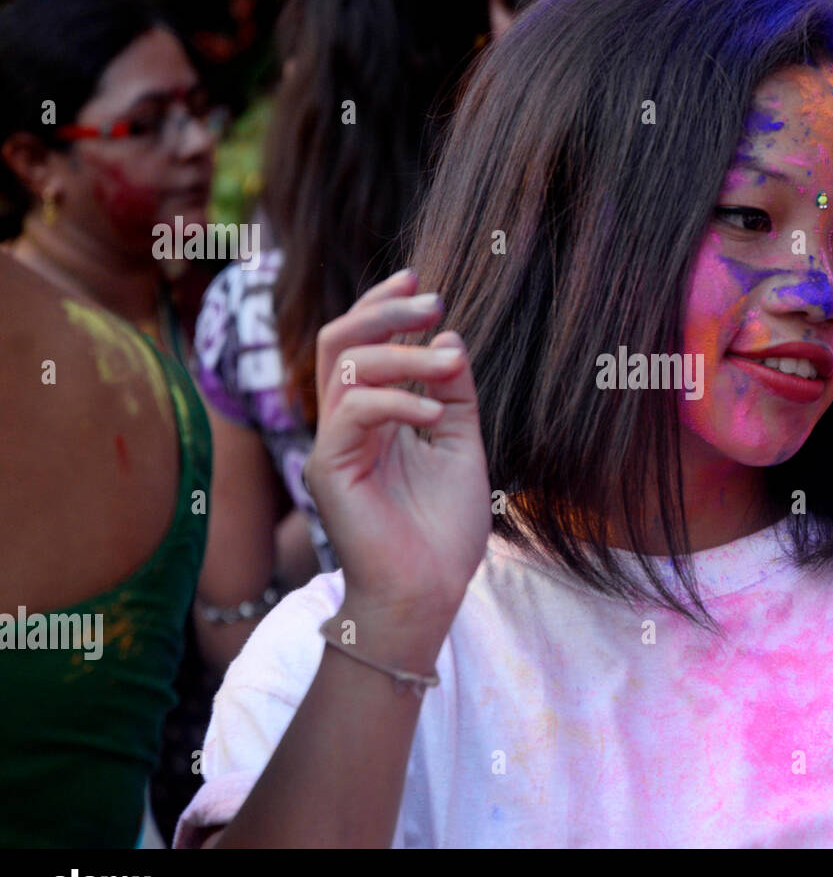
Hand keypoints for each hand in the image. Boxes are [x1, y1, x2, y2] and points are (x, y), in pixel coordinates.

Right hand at [303, 270, 490, 628]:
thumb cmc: (443, 530)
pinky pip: (354, 410)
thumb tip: (448, 337)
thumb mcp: (460, 445)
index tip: (420, 283)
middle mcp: (344, 424)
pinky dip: (399, 400)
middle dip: (385, 310)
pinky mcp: (328, 468)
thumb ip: (453, 393)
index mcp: (372, 417)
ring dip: (403, 352)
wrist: (428, 593)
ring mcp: (332, 444)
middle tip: (432, 302)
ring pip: (346, 365)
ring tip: (448, 362)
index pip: (360, 345)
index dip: (383, 306)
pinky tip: (433, 413)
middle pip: (339, 340)